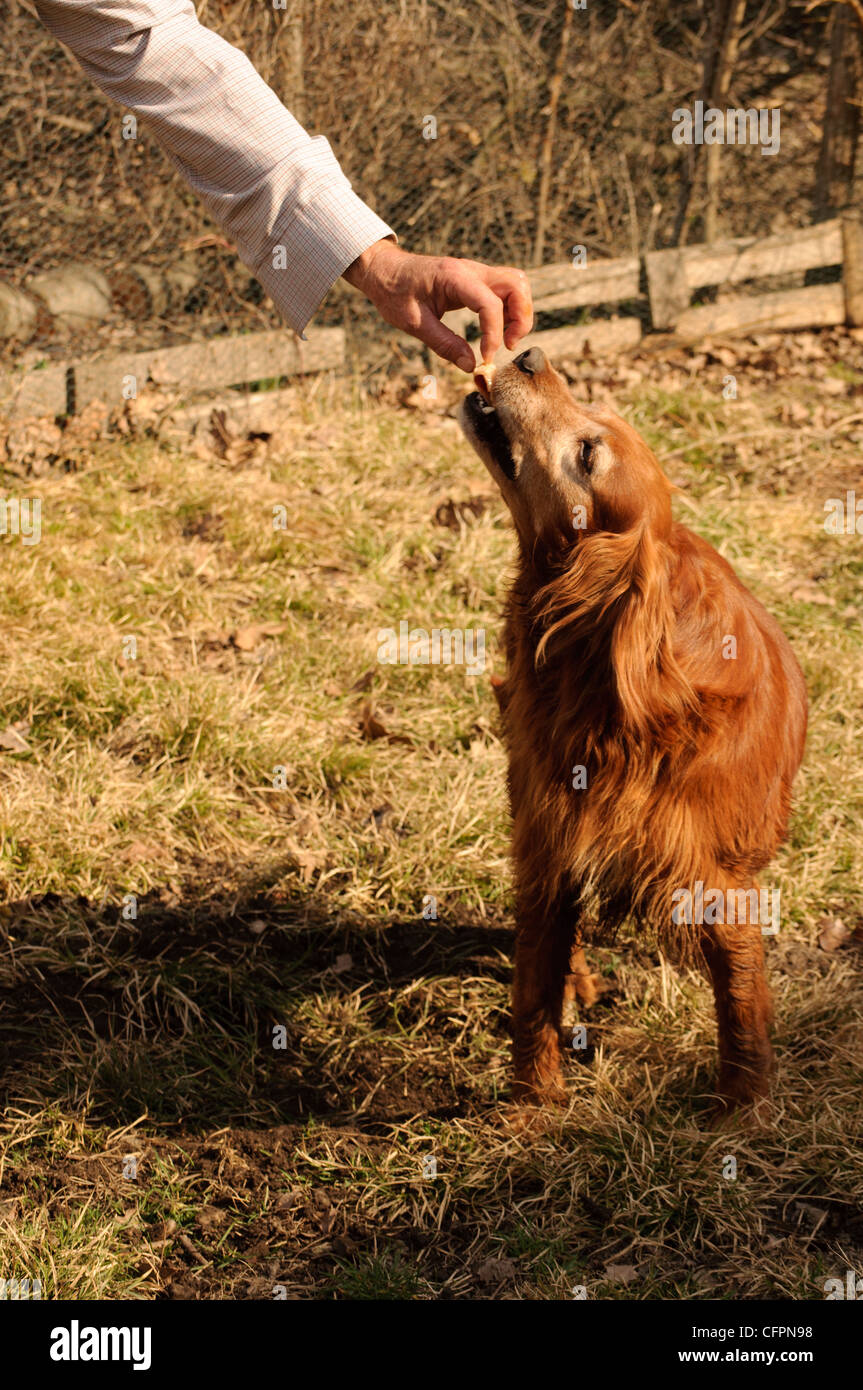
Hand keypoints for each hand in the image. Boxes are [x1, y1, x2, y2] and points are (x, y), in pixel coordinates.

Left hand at [342, 240, 532, 371]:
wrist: (385, 270)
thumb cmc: (394, 293)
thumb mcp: (414, 323)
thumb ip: (444, 344)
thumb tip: (470, 366)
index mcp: (454, 277)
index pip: (490, 303)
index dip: (494, 334)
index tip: (485, 357)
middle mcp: (470, 270)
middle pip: (516, 285)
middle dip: (520, 318)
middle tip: (506, 345)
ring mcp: (475, 272)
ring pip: (516, 284)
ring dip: (519, 313)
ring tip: (505, 340)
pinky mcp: (475, 280)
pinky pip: (504, 290)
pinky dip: (509, 310)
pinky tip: (495, 331)